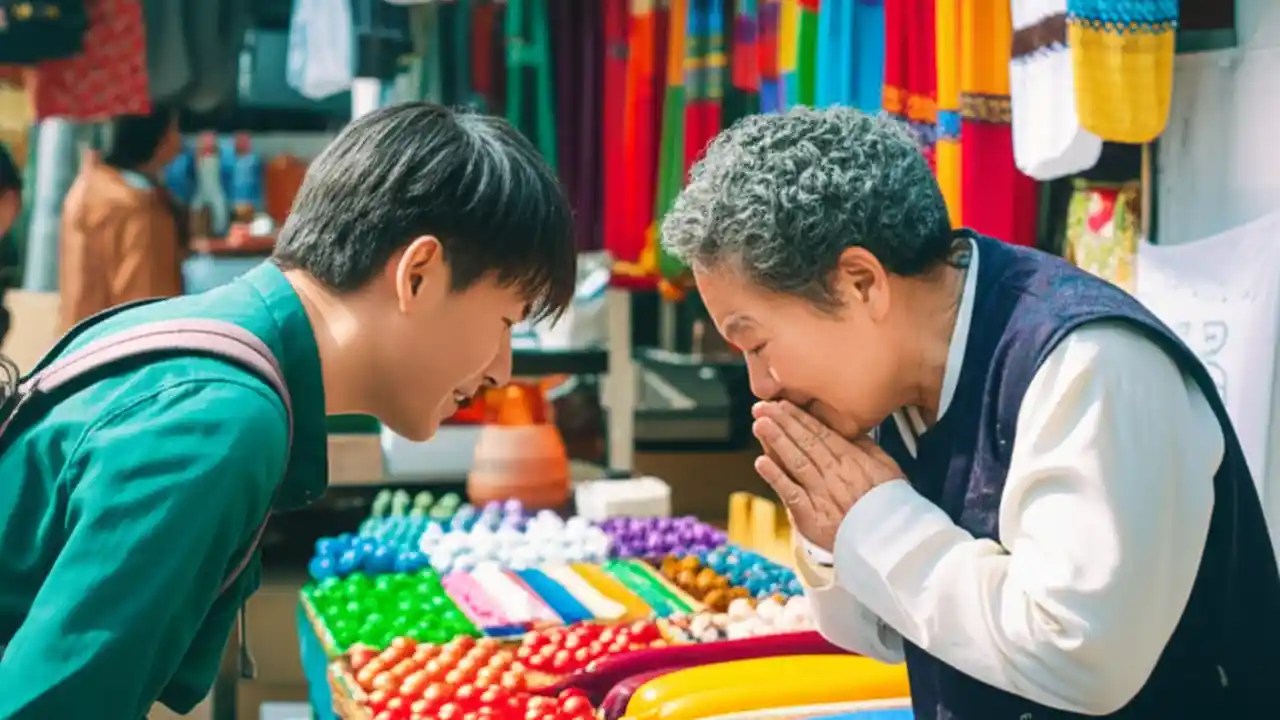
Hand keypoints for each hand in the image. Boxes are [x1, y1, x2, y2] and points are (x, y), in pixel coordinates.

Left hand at [751, 400, 903, 550]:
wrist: (887, 542)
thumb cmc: (888, 503)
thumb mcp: (885, 466)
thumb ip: (864, 444)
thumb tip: (846, 424)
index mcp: (851, 459)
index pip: (821, 432)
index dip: (799, 417)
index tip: (783, 403)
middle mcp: (833, 473)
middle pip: (804, 442)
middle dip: (782, 422)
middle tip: (763, 407)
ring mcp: (820, 494)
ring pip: (795, 461)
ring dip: (775, 441)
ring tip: (759, 424)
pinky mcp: (810, 516)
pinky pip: (790, 493)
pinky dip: (775, 477)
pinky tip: (761, 462)